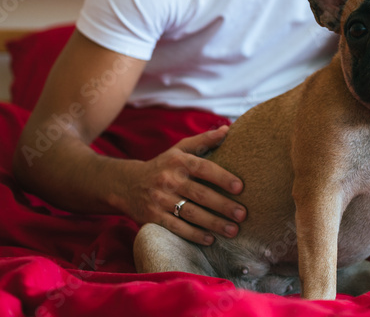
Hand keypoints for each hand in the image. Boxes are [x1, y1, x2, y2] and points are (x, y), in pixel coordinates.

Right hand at [117, 125, 245, 244]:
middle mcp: (168, 180)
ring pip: (191, 213)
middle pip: (200, 194)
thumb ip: (204, 140)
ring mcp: (159, 200)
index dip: (222, 177)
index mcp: (178, 161)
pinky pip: (176, 228)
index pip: (203, 168)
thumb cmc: (164, 165)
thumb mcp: (180, 149)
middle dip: (223, 205)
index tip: (241, 187)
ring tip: (233, 230)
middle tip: (242, 214)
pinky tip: (210, 239)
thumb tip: (228, 130)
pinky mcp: (152, 217)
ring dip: (213, 223)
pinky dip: (194, 234)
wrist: (126, 184)